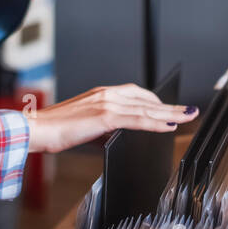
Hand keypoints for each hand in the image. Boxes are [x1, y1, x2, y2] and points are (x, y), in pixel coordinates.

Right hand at [24, 84, 197, 153]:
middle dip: (170, 105)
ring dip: (170, 113)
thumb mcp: (84, 125)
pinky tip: (169, 125)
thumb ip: (103, 127)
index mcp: (101, 94)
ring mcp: (107, 103)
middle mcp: (106, 94)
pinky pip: (138, 119)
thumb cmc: (55, 129)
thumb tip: (116, 135)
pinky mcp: (105, 117)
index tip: (170, 106)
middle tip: (189, 110)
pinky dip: (156, 122)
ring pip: (146, 108)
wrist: (38, 129)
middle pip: (146, 99)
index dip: (156, 100)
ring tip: (187, 116)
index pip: (136, 93)